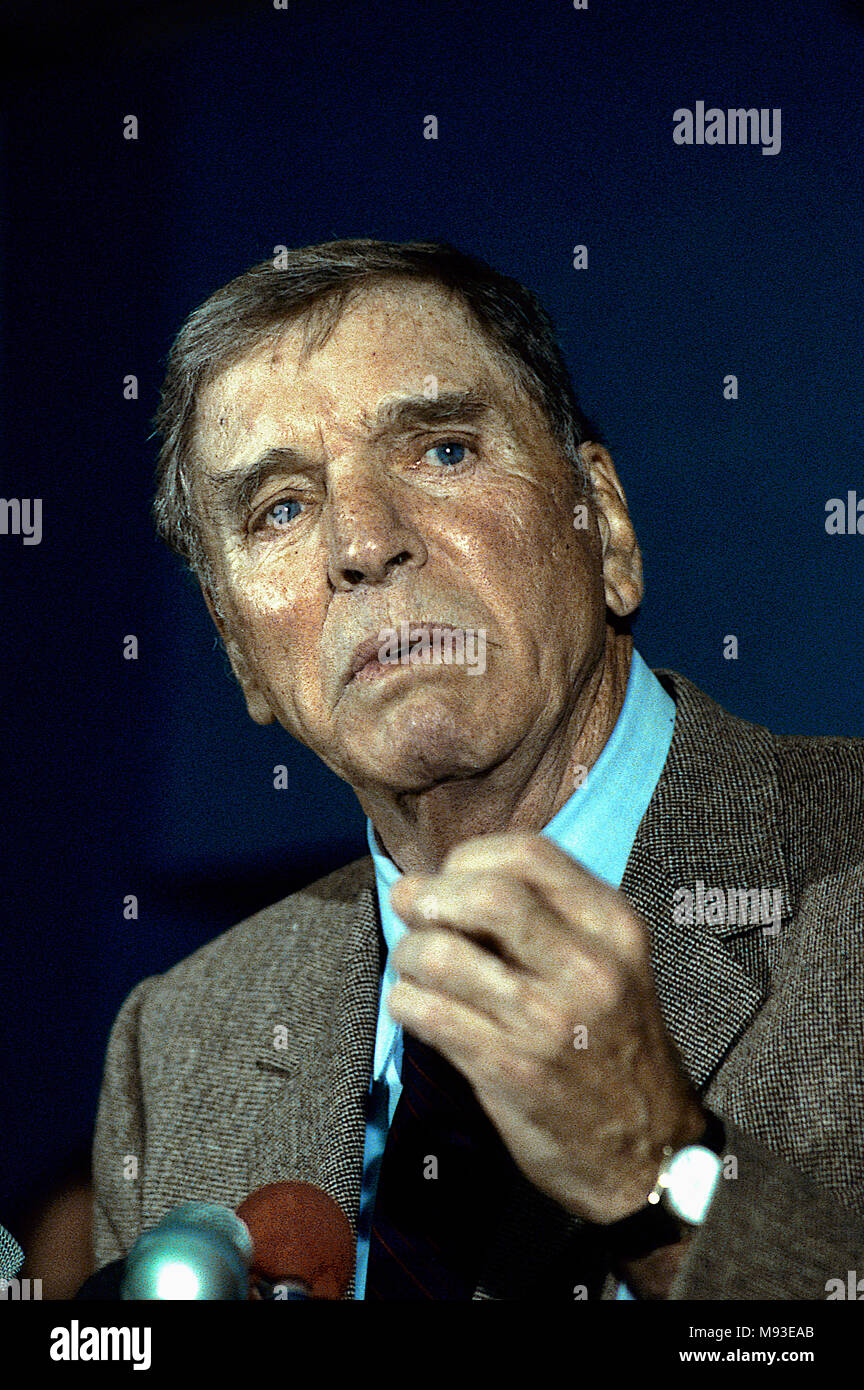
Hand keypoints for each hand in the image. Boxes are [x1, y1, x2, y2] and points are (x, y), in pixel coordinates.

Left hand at [387, 833, 706, 1224]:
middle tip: (411, 910)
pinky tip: (412, 1005)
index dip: (468, 857)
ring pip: (445, 954)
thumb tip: (449, 882)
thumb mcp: (610, 963)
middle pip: (485, 893)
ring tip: (413, 967)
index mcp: (613, 927)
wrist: (647, 1150)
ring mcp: (549, 1020)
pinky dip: (404, 1001)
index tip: (449, 879)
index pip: (528, 853)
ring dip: (409, 954)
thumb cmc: (612, 1044)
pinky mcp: (512, 1069)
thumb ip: (549, 917)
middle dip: (430, 895)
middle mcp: (588, 966)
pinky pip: (430, 1014)